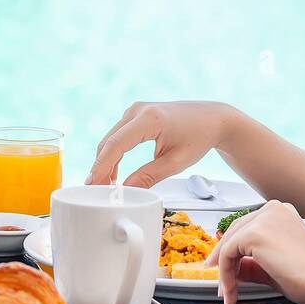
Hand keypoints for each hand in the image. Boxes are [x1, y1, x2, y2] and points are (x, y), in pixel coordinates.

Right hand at [85, 101, 238, 187]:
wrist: (212, 118)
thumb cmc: (199, 138)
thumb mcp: (175, 162)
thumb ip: (148, 176)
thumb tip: (125, 190)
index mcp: (150, 119)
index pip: (116, 144)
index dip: (101, 167)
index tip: (92, 185)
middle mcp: (138, 110)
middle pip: (109, 142)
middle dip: (100, 168)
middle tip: (96, 193)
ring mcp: (136, 110)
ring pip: (111, 139)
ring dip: (105, 162)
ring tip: (105, 187)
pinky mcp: (136, 114)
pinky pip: (118, 135)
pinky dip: (113, 154)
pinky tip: (113, 173)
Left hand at [206, 200, 304, 303]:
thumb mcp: (273, 267)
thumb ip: (252, 264)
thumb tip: (234, 269)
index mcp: (279, 213)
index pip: (247, 228)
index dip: (232, 250)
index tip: (227, 270)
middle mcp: (271, 210)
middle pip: (235, 232)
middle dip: (224, 260)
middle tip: (221, 283)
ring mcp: (262, 218)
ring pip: (229, 243)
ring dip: (225, 270)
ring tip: (227, 291)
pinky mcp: (254, 232)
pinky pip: (228, 253)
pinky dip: (226, 273)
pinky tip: (231, 289)